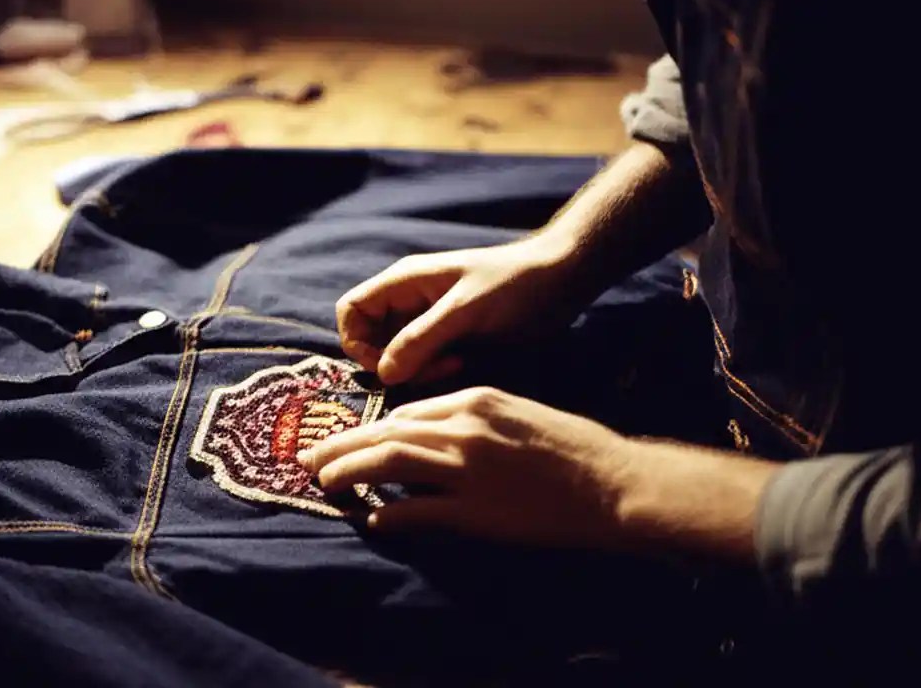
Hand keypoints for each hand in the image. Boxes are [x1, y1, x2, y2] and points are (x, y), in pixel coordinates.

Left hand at [298, 387, 777, 558]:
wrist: (611, 482)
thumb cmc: (573, 447)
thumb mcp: (518, 413)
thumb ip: (473, 419)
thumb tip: (434, 434)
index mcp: (475, 400)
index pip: (405, 412)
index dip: (369, 427)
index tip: (347, 438)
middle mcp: (464, 428)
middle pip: (385, 432)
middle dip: (341, 445)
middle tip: (309, 457)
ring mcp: (467, 470)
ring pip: (388, 463)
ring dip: (348, 472)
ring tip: (322, 482)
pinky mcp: (475, 510)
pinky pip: (416, 510)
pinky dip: (388, 514)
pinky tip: (372, 520)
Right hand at [336, 236, 576, 384]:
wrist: (564, 279)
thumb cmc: (514, 286)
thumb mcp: (465, 311)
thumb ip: (421, 340)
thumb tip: (383, 373)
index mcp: (404, 282)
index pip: (352, 310)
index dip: (356, 341)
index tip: (385, 366)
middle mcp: (410, 301)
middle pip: (373, 339)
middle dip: (395, 362)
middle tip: (433, 369)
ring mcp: (430, 321)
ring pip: (399, 356)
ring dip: (419, 370)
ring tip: (456, 365)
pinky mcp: (450, 339)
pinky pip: (425, 362)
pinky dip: (435, 371)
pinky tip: (464, 366)